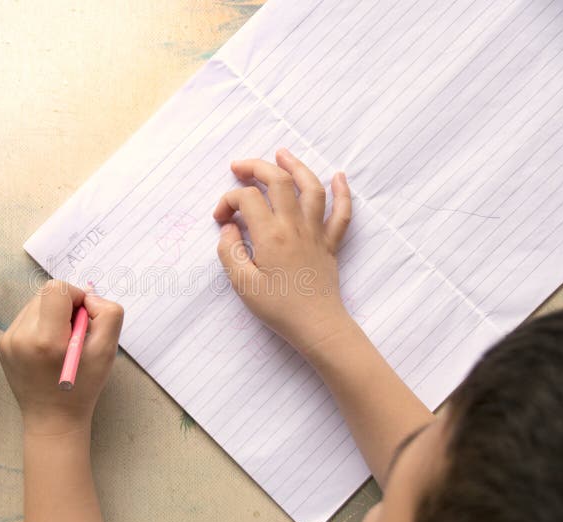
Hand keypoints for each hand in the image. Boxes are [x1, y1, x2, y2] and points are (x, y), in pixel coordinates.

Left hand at [0, 279, 123, 435]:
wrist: (53, 419)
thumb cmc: (83, 388)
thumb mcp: (107, 351)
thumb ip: (108, 314)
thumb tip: (89, 297)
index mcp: (47, 338)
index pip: (57, 289)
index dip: (76, 296)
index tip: (83, 318)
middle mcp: (21, 336)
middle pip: (45, 294)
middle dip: (65, 306)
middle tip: (74, 333)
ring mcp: (8, 340)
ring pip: (35, 304)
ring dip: (52, 315)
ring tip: (61, 343)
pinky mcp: (2, 345)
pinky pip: (25, 319)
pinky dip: (40, 325)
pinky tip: (47, 349)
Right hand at [213, 148, 352, 358]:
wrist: (317, 326)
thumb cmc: (278, 308)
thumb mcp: (242, 284)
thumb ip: (230, 251)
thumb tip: (229, 228)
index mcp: (271, 235)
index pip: (247, 199)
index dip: (228, 200)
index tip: (220, 219)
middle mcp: (295, 226)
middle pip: (279, 181)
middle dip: (256, 167)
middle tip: (238, 167)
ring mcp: (316, 231)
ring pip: (311, 187)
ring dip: (296, 166)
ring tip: (281, 154)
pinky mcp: (330, 242)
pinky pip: (342, 212)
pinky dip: (342, 191)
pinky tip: (339, 176)